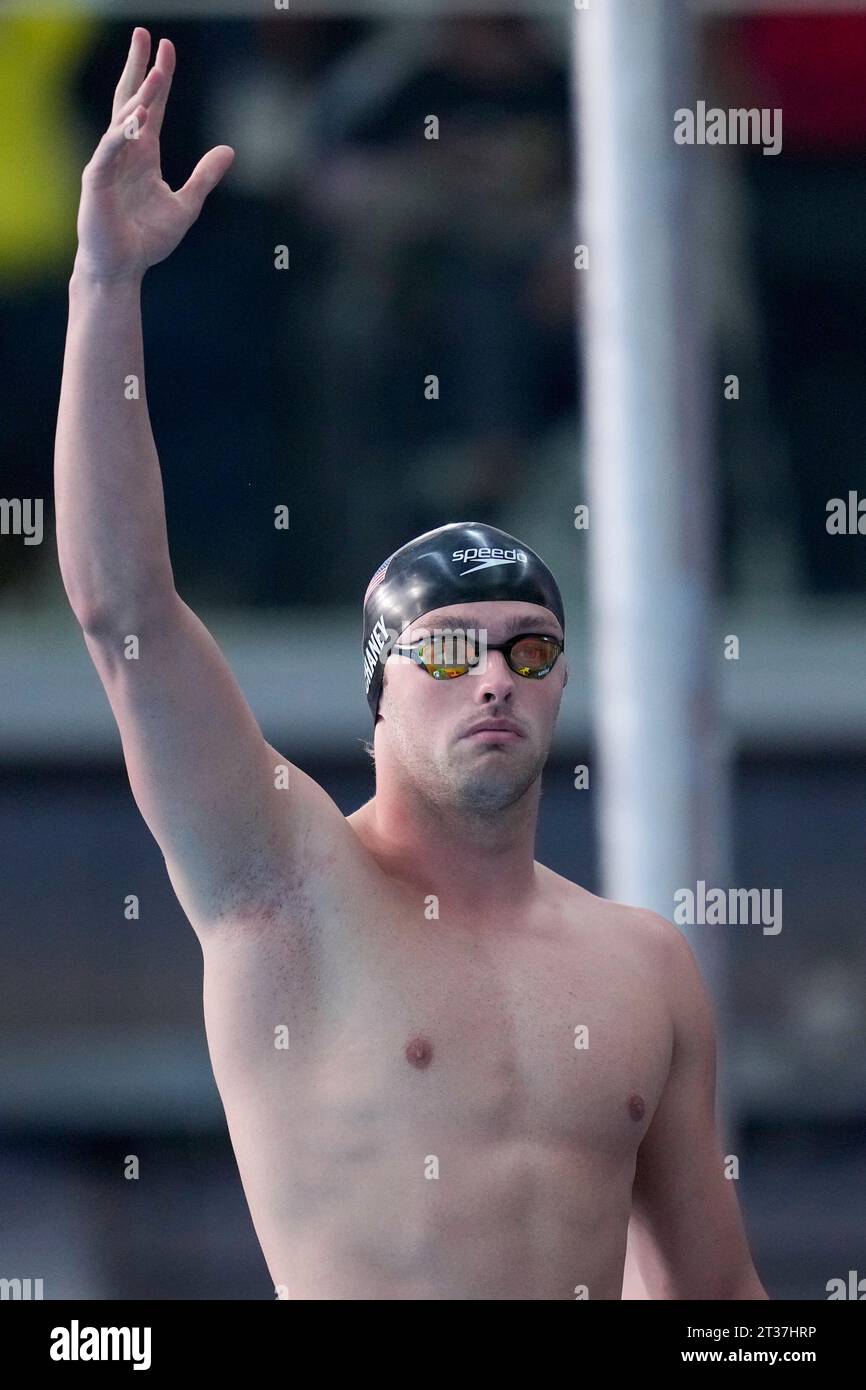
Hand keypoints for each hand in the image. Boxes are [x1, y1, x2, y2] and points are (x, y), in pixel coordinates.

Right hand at [76, 27, 234, 281]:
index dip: (160, 78)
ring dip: (139, 97)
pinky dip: (121, 134)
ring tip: (155, 75)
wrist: (123, 268)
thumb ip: (205, 177)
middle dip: (139, 67)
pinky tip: (135, 119)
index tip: (167, 49)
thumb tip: (229, 150)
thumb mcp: (186, 206)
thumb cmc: (147, 240)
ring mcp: (108, 163)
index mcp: (144, 154)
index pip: (153, 107)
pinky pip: (108, 151)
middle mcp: (125, 152)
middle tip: (145, 34)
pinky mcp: (97, 180)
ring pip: (123, 120)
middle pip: (131, 99)